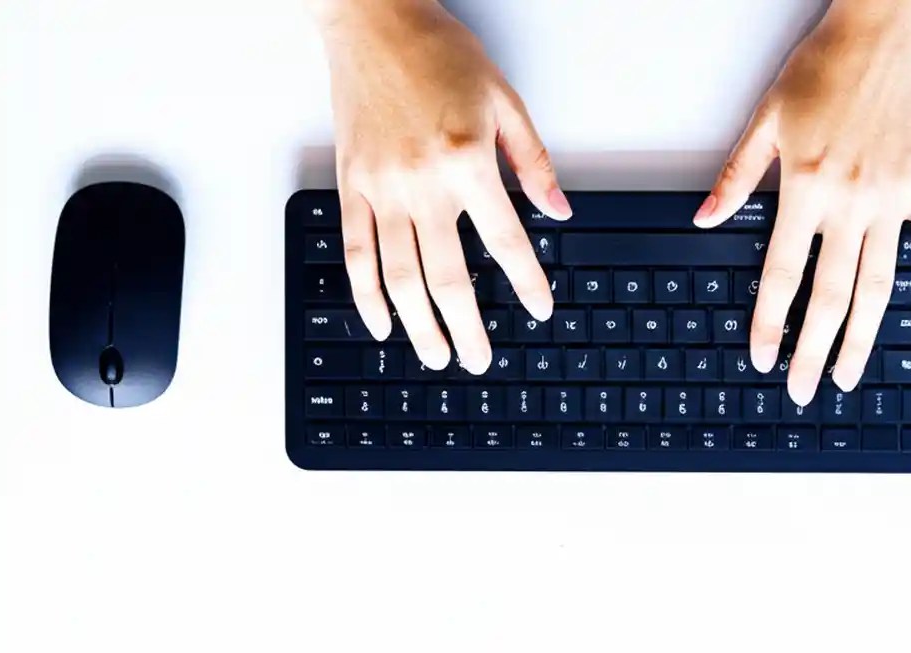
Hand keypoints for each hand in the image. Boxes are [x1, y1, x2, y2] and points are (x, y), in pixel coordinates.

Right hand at [313, 0, 570, 373]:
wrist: (373, 21)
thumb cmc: (438, 53)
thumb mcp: (504, 100)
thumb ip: (532, 163)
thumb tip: (559, 211)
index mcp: (468, 162)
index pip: (505, 243)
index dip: (527, 283)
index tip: (540, 310)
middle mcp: (422, 184)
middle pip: (447, 277)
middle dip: (466, 328)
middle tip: (479, 360)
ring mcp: (380, 189)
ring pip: (398, 277)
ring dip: (418, 326)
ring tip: (436, 355)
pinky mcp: (350, 186)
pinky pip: (354, 253)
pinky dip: (366, 295)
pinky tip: (382, 323)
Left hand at [694, 0, 910, 405]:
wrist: (888, 28)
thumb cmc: (827, 66)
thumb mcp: (765, 118)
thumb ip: (736, 177)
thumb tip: (706, 220)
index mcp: (804, 187)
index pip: (780, 275)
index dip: (768, 322)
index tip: (762, 356)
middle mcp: (850, 201)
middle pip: (830, 297)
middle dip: (812, 351)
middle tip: (802, 389)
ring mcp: (894, 199)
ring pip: (878, 288)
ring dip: (863, 340)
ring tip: (848, 376)